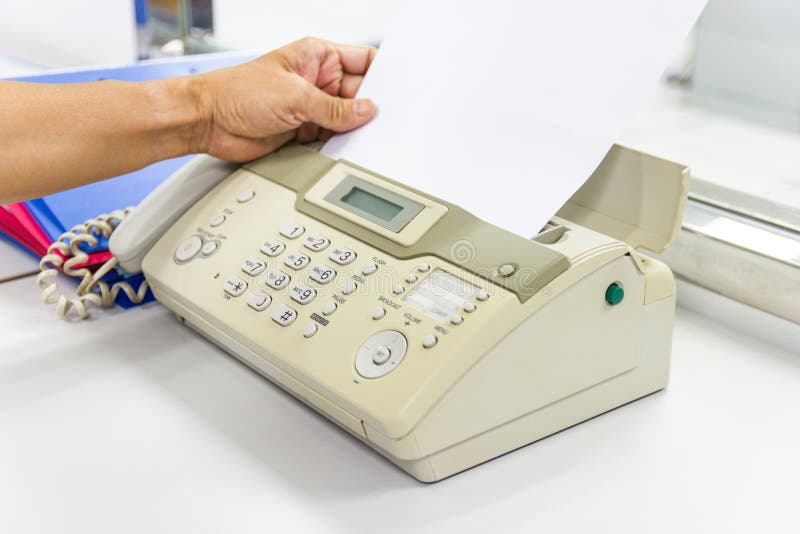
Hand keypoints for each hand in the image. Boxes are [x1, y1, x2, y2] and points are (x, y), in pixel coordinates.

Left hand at [191, 37, 376, 161]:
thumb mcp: (295, 97)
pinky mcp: (303, 130)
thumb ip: (335, 108)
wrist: (207, 122)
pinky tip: (344, 148)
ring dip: (352, 129)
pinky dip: (338, 144)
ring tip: (363, 137)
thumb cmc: (237, 93)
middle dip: (368, 108)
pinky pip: (331, 137)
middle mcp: (316, 79)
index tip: (399, 90)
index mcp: (317, 56)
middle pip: (358, 94)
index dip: (383, 74)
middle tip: (383, 123)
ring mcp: (310, 106)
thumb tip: (366, 111)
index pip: (363, 60)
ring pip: (345, 119)